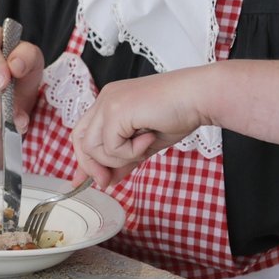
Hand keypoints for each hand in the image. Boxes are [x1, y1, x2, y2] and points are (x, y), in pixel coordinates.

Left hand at [68, 66, 212, 188]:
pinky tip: (148, 139)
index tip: (96, 180)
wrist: (199, 97)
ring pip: (93, 147)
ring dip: (118, 158)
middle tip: (108, 181)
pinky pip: (111, 146)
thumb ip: (124, 159)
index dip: (86, 159)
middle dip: (92, 165)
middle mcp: (105, 99)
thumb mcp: (145, 144)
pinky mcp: (116, 110)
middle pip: (80, 139)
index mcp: (111, 101)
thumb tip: (107, 180)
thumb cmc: (179, 114)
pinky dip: (130, 152)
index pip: (84, 133)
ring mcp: (108, 102)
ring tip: (143, 147)